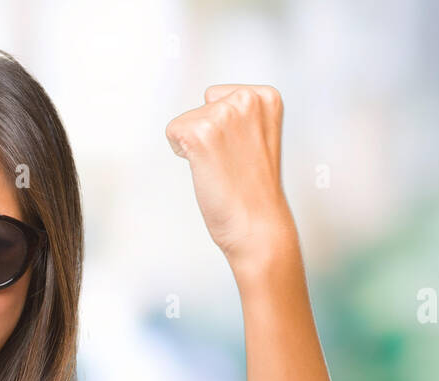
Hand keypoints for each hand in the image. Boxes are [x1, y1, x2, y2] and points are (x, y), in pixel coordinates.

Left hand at [166, 84, 295, 270]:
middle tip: (230, 163)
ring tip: (221, 168)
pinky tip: (207, 169)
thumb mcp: (258, 137)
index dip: (222, 129)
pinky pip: (172, 132)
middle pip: (201, 106)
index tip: (241, 151)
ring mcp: (224, 115)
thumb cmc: (255, 191)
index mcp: (265, 97)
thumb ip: (241, 116)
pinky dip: (182, 153)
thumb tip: (212, 107)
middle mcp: (247, 99)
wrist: (257, 226)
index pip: (219, 96)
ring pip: (186, 121)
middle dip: (208, 134)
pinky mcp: (201, 133)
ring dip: (196, 147)